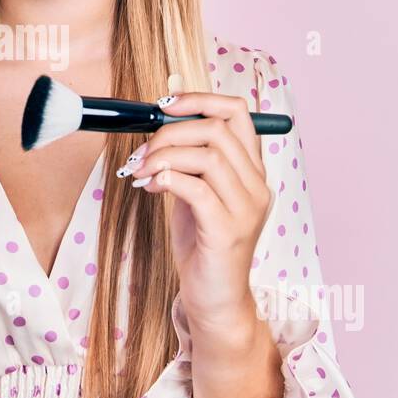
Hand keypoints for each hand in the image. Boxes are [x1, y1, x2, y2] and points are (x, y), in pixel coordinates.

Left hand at [115, 89, 273, 323]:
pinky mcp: (228, 231)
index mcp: (253, 171)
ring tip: (140, 172)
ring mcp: (246, 208)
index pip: (238, 112)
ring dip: (163, 156)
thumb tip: (160, 127)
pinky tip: (150, 186)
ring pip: (207, 156)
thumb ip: (188, 162)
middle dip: (170, 132)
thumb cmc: (203, 245)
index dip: (200, 99)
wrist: (215, 299)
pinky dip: (167, 178)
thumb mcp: (196, 194)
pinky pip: (196, 188)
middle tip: (141, 151)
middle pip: (217, 130)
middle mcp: (257, 185)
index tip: (164, 106)